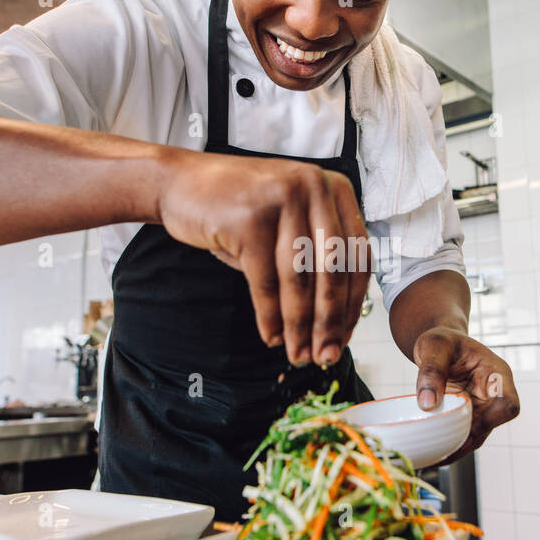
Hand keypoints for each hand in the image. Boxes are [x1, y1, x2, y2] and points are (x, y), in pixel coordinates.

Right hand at [157, 148, 370, 366]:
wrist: (182, 183)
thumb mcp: (290, 223)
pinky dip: (269, 316)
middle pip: (333, 270)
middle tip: (325, 356)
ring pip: (299, 280)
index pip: (357, 257)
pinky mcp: (249, 218)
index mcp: (336, 188)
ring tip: (298, 355)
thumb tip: (336, 326)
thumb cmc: (241, 210)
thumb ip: (317, 258)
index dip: (353, 304)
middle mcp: (314, 188)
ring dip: (299, 326)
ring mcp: (282, 199)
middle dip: (328, 322)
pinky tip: (272, 337)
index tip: (344, 337)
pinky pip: (265, 281)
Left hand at [412, 326, 518, 463]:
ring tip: (433, 455)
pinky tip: (432, 451)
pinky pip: (464, 435)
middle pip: (490, 426)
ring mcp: (482, 407)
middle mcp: (494, 394)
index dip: (491, 419)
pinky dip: (450, 444)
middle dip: (467, 439)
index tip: (465, 422)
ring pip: (477, 436)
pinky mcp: (468, 416)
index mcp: (496, 374)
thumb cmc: (442, 340)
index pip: (508, 404)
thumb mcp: (434, 346)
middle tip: (440, 448)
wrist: (440, 344)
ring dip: (457, 447)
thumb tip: (428, 404)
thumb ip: (431, 370)